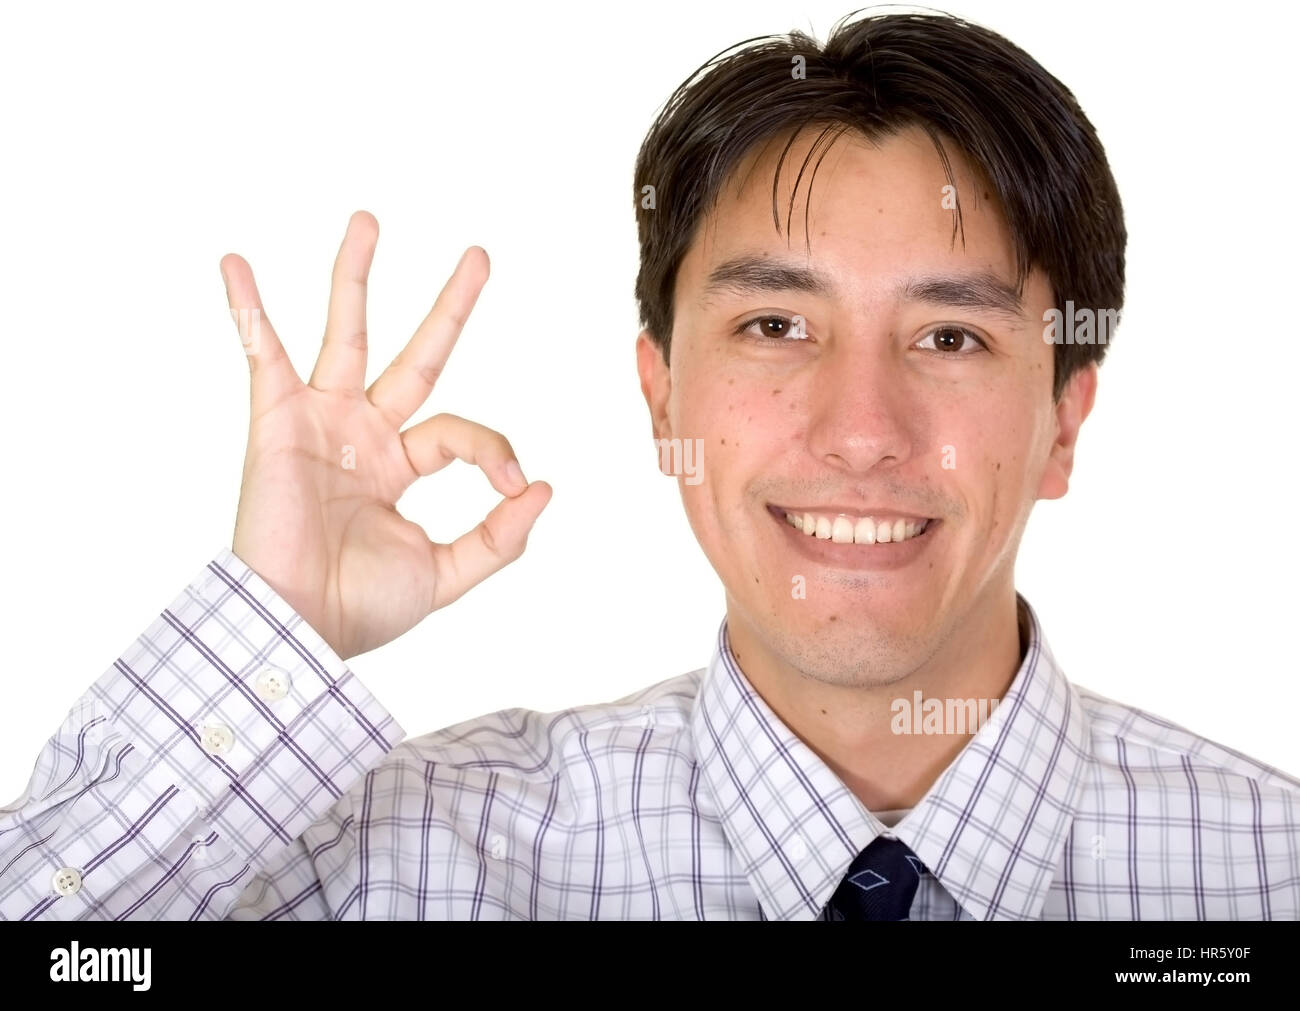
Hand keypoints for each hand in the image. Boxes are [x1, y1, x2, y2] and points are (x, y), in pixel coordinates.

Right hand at [220, 210, 551, 658]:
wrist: (298, 626)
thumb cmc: (361, 608)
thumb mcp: (448, 574)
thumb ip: (500, 537)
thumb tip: (546, 487)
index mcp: (399, 465)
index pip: (461, 432)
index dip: (496, 452)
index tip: (514, 487)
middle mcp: (364, 435)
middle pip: (415, 356)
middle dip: (450, 307)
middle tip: (481, 255)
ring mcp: (322, 422)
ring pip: (346, 334)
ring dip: (355, 277)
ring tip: (369, 222)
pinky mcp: (278, 420)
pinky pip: (262, 354)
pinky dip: (248, 310)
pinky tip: (235, 263)